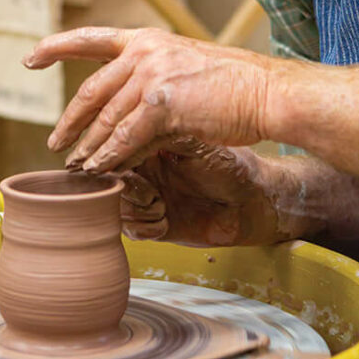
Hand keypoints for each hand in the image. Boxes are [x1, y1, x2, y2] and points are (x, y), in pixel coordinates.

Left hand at [23, 26, 284, 173]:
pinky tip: (101, 172)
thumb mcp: (185, 68)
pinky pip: (126, 139)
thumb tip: (123, 111)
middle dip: (69, 121)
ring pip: (106, 120)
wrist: (267, 92)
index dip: (55, 48)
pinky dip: (111, 159)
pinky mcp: (162, 103)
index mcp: (146, 39)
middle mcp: (143, 51)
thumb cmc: (234, 85)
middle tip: (55, 142)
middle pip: (91, 90)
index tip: (29, 59)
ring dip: (88, 148)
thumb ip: (151, 81)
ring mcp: (151, 74)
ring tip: (77, 169)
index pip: (90, 38)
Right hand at [119, 137, 313, 247]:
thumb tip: (128, 130)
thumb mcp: (195, 143)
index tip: (115, 165)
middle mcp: (143, 165)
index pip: (114, 142)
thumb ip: (161, 136)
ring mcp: (146, 193)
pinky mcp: (152, 223)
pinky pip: (129, 228)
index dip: (109, 154)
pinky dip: (143, 225)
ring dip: (133, 206)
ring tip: (158, 203)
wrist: (252, 202)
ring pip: (114, 203)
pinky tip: (164, 218)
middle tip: (146, 189)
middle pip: (106, 174)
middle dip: (121, 184)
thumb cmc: (230, 164)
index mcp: (149, 138)